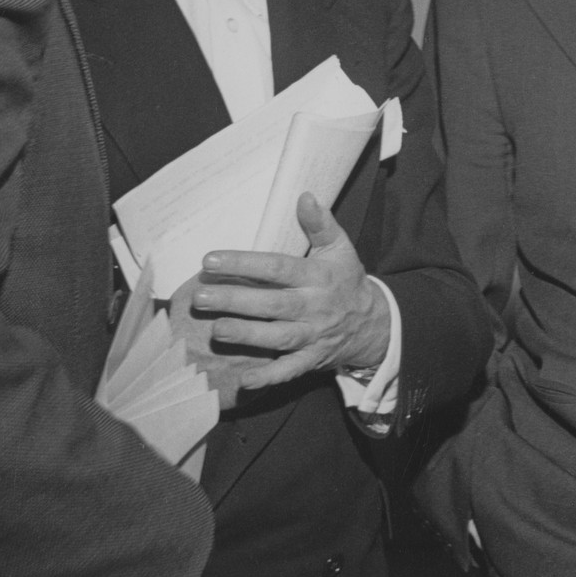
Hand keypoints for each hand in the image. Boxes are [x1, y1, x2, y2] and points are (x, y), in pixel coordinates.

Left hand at [191, 193, 392, 391]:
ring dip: (247, 335)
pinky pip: (290, 370)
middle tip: (201, 296)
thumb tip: (306, 196)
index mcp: (318, 276)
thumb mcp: (340, 248)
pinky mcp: (312, 359)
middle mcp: (314, 306)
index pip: (277, 268)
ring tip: (216, 329)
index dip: (244, 263)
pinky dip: (269, 377)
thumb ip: (321, 224)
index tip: (211, 259)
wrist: (374, 323)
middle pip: (271, 304)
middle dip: (235, 300)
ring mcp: (313, 335)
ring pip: (278, 336)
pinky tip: (245, 380)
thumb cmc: (346, 280)